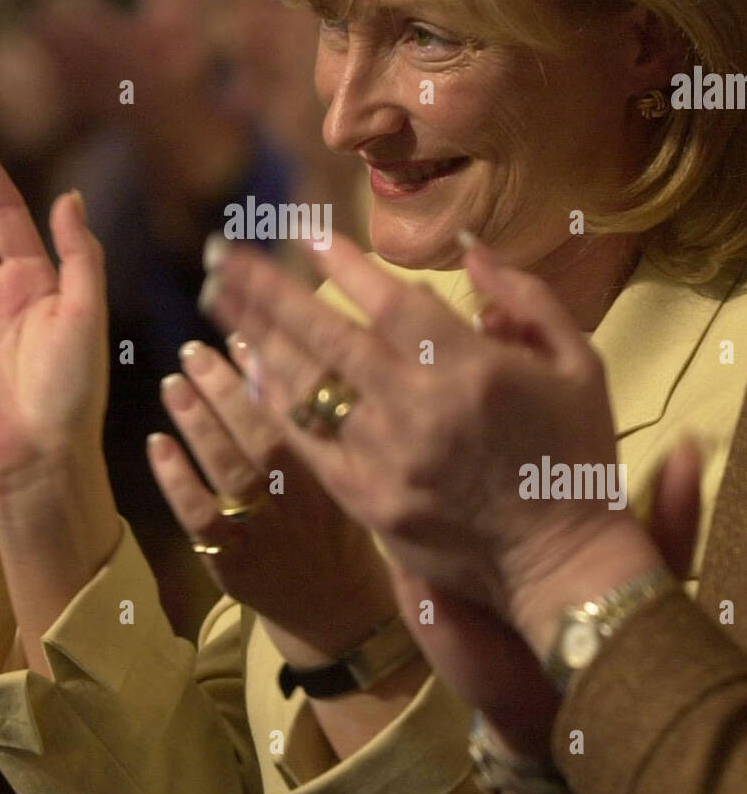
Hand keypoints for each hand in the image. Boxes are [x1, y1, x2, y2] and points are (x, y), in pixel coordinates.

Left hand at [146, 338, 400, 664]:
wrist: (335, 610)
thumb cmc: (335, 523)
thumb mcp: (341, 473)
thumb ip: (310, 421)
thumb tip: (266, 352)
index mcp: (339, 474)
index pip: (305, 417)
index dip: (273, 376)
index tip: (244, 338)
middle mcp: (306, 503)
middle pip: (264, 439)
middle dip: (226, 391)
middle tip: (194, 352)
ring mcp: (269, 536)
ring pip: (231, 473)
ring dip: (199, 424)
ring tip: (173, 384)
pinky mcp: (234, 564)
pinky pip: (200, 518)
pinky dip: (176, 479)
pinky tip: (157, 443)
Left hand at [202, 232, 623, 617]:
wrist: (561, 561)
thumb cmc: (575, 454)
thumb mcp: (579, 363)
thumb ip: (525, 298)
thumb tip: (469, 250)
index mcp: (473, 371)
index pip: (391, 303)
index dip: (343, 265)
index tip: (303, 231)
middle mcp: (419, 411)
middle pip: (327, 338)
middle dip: (267, 290)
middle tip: (221, 252)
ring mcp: (386, 460)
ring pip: (304, 387)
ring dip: (254, 335)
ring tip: (214, 295)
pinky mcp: (365, 501)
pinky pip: (304, 442)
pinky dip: (272, 400)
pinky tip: (245, 367)